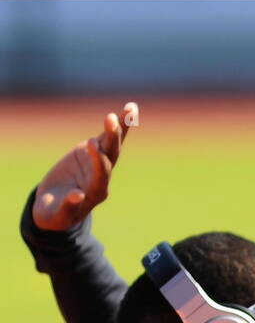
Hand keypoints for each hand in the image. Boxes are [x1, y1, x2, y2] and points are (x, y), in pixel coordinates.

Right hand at [32, 101, 138, 231]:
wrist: (56, 208)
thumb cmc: (56, 214)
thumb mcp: (58, 214)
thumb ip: (68, 206)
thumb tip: (78, 196)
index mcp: (95, 192)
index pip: (101, 174)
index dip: (99, 160)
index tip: (91, 145)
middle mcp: (101, 177)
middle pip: (111, 157)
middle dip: (112, 139)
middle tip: (112, 120)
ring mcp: (98, 163)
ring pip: (113, 144)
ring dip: (121, 128)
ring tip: (130, 109)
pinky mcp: (93, 152)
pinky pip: (107, 137)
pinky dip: (118, 124)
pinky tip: (130, 109)